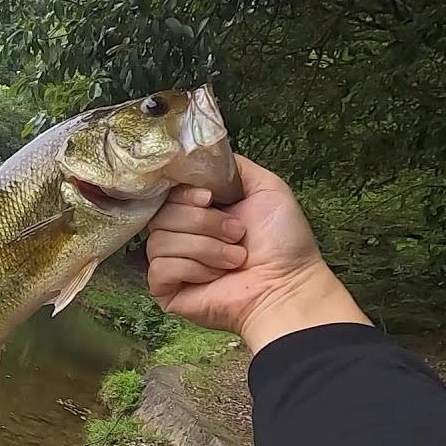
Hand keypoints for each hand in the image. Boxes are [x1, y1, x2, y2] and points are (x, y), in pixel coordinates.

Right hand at [146, 155, 370, 352]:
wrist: (286, 286)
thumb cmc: (283, 242)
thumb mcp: (266, 187)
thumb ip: (233, 167)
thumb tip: (202, 155)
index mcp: (199, 211)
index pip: (168, 192)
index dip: (184, 194)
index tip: (209, 199)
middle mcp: (181, 234)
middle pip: (161, 214)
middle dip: (204, 223)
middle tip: (238, 234)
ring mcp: (171, 263)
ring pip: (160, 240)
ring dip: (205, 248)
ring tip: (235, 259)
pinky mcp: (165, 289)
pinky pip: (160, 267)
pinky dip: (192, 269)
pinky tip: (214, 277)